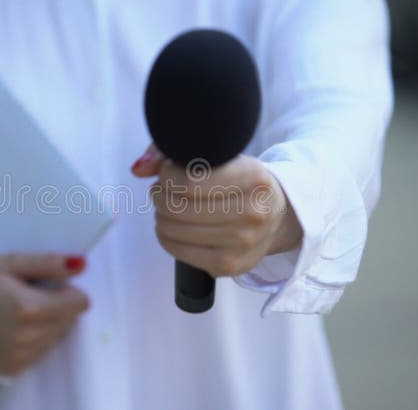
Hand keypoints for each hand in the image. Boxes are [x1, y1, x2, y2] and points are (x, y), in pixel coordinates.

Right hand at [0, 253, 88, 374]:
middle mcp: (28, 337)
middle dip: (57, 305)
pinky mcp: (14, 367)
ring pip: (57, 335)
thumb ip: (48, 262)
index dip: (66, 289)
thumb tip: (82, 263)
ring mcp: (21, 355)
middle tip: (27, 295)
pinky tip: (12, 327)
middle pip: (70, 319)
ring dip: (47, 322)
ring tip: (17, 311)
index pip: (80, 302)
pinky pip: (41, 350)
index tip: (45, 284)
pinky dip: (34, 338)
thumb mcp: (10, 262)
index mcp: (30, 308)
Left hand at [131, 144, 302, 276]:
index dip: (167, 175)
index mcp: (254, 179)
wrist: (278, 215)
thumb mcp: (222, 156)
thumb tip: (138, 168)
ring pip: (173, 228)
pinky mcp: (229, 266)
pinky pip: (176, 250)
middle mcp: (253, 213)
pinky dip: (165, 236)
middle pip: (178, 205)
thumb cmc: (240, 181)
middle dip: (160, 194)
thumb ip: (175, 152)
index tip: (167, 172)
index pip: (190, 179)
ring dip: (161, 214)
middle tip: (162, 190)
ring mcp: (242, 244)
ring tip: (168, 206)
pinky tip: (173, 226)